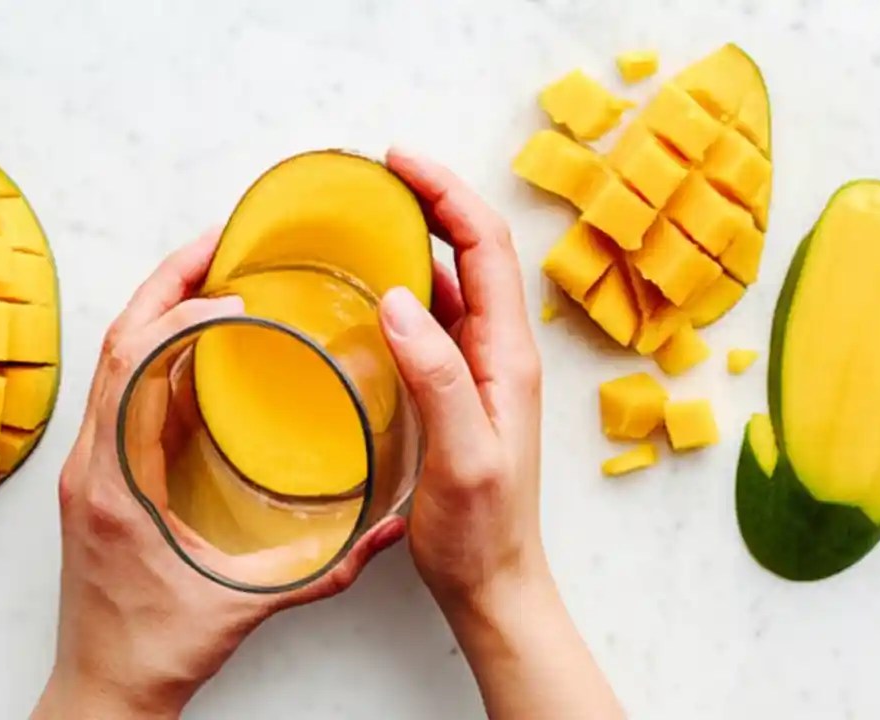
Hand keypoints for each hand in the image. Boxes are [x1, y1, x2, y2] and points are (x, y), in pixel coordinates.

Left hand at [32, 230, 405, 718]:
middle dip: (166, 283)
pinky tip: (201, 345)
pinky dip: (159, 353)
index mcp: (115, 483)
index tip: (231, 296)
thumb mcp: (247, 604)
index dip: (176, 318)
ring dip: (160, 311)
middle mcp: (92, 463)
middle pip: (115, 343)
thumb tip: (384, 529)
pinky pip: (123, 392)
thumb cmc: (155, 649)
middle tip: (219, 244)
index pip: (131, 370)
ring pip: (115, 362)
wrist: (105, 687)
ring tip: (214, 276)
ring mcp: (90, 466)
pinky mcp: (100, 474)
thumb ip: (323, 570)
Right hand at [379, 149, 621, 717]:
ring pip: (454, 283)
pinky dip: (406, 286)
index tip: (400, 163)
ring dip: (420, 239)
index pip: (487, 249)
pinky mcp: (454, 391)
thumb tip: (398, 297)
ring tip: (370, 213)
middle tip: (380, 174)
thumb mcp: (463, 456)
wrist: (491, 584)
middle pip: (474, 252)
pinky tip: (372, 286)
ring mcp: (477, 371)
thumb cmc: (480, 531)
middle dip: (434, 200)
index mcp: (508, 358)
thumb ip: (438, 376)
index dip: (448, 195)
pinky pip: (434, 321)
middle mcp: (498, 354)